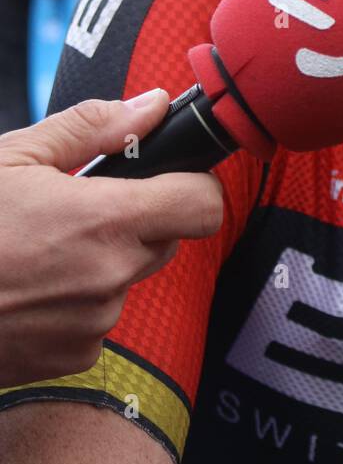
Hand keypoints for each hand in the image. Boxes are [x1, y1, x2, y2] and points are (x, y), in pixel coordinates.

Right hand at [0, 91, 223, 386]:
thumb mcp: (14, 158)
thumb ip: (92, 127)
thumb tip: (153, 105)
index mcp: (103, 221)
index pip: (203, 205)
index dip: (194, 184)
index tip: (172, 176)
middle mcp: (110, 277)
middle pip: (166, 239)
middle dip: (137, 220)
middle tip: (77, 209)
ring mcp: (94, 324)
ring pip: (128, 277)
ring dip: (102, 262)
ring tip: (38, 251)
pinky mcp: (75, 358)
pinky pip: (99, 318)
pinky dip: (75, 302)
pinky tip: (30, 289)